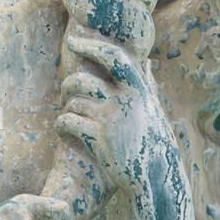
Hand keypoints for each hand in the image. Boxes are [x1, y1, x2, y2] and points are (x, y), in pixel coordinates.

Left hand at [58, 35, 176, 197]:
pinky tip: (65, 130)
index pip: (113, 56)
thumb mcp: (153, 109)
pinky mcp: (99, 138)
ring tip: (71, 116)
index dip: (91, 46)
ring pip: (74, 102)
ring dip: (67, 108)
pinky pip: (68, 121)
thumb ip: (146, 86)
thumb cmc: (153, 142)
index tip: (73, 41)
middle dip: (68, 84)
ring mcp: (111, 119)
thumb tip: (148, 63)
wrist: (156, 178)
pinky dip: (62, 125)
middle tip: (67, 93)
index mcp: (139, 90)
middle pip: (83, 79)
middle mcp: (125, 100)